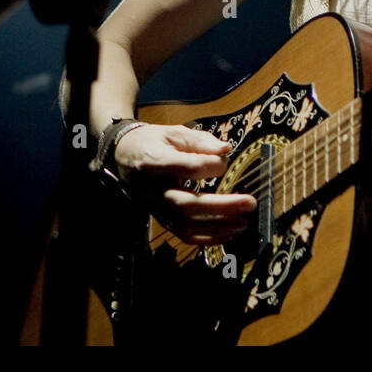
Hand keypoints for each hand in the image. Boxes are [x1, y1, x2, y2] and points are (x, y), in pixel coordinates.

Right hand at [114, 123, 256, 244]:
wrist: (122, 155)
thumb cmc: (152, 141)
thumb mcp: (174, 132)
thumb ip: (200, 141)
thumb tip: (226, 150)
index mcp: (156, 161)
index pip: (187, 168)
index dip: (211, 165)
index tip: (225, 160)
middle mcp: (153, 189)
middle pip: (187, 204)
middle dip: (221, 206)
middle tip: (249, 203)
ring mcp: (155, 207)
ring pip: (184, 225)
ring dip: (216, 227)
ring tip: (243, 223)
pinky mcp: (159, 218)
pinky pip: (181, 234)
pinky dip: (205, 239)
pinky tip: (227, 235)